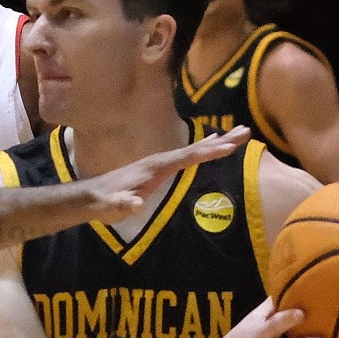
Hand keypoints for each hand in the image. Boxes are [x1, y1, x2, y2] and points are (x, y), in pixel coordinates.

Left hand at [82, 126, 248, 225]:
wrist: (92, 197)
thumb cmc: (104, 203)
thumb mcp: (112, 206)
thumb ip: (121, 204)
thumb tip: (133, 204)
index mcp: (155, 166)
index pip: (187, 157)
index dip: (207, 152)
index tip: (230, 145)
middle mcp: (160, 159)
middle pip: (195, 147)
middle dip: (221, 140)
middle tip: (246, 131)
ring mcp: (160, 162)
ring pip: (193, 149)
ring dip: (216, 141)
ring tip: (239, 133)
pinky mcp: (159, 167)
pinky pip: (188, 155)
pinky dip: (204, 149)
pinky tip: (212, 145)